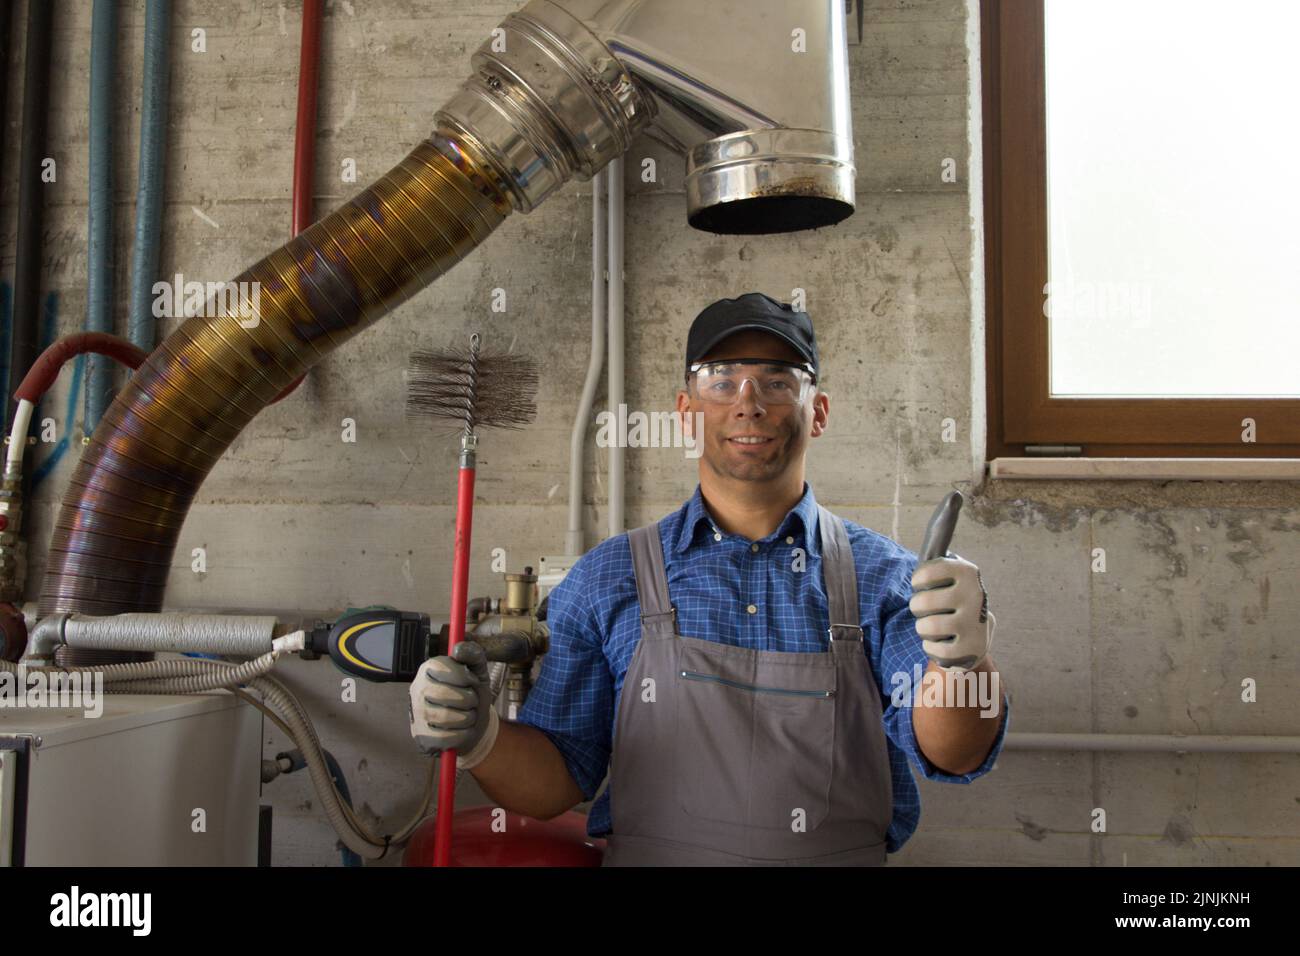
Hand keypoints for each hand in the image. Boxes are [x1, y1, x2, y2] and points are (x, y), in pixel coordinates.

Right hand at [407, 641, 498, 768]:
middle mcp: (418, 689)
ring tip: (467, 715)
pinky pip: (446, 738)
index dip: (466, 677)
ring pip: (447, 718)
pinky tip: (461, 730)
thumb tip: (458, 649)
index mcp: (429, 669)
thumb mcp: (478, 671)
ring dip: (468, 718)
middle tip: (471, 701)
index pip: (446, 668)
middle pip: (447, 694)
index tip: (471, 681)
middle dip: (469, 700)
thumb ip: (472, 655)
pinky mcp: (421, 736)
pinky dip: (462, 735)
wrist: (472, 724)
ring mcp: (417, 714)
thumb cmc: (471, 693)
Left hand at [909, 552, 995, 671]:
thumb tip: (933, 536)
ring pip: (926, 627)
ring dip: (923, 628)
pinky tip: (941, 642)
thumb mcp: (950, 577)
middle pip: (921, 603)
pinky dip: (931, 648)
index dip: (917, 582)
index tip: (922, 586)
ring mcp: (975, 622)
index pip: (925, 573)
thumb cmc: (953, 600)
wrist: (979, 633)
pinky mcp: (972, 647)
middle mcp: (974, 594)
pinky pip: (934, 649)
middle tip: (928, 610)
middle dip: (918, 608)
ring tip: (934, 626)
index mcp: (967, 572)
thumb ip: (937, 562)